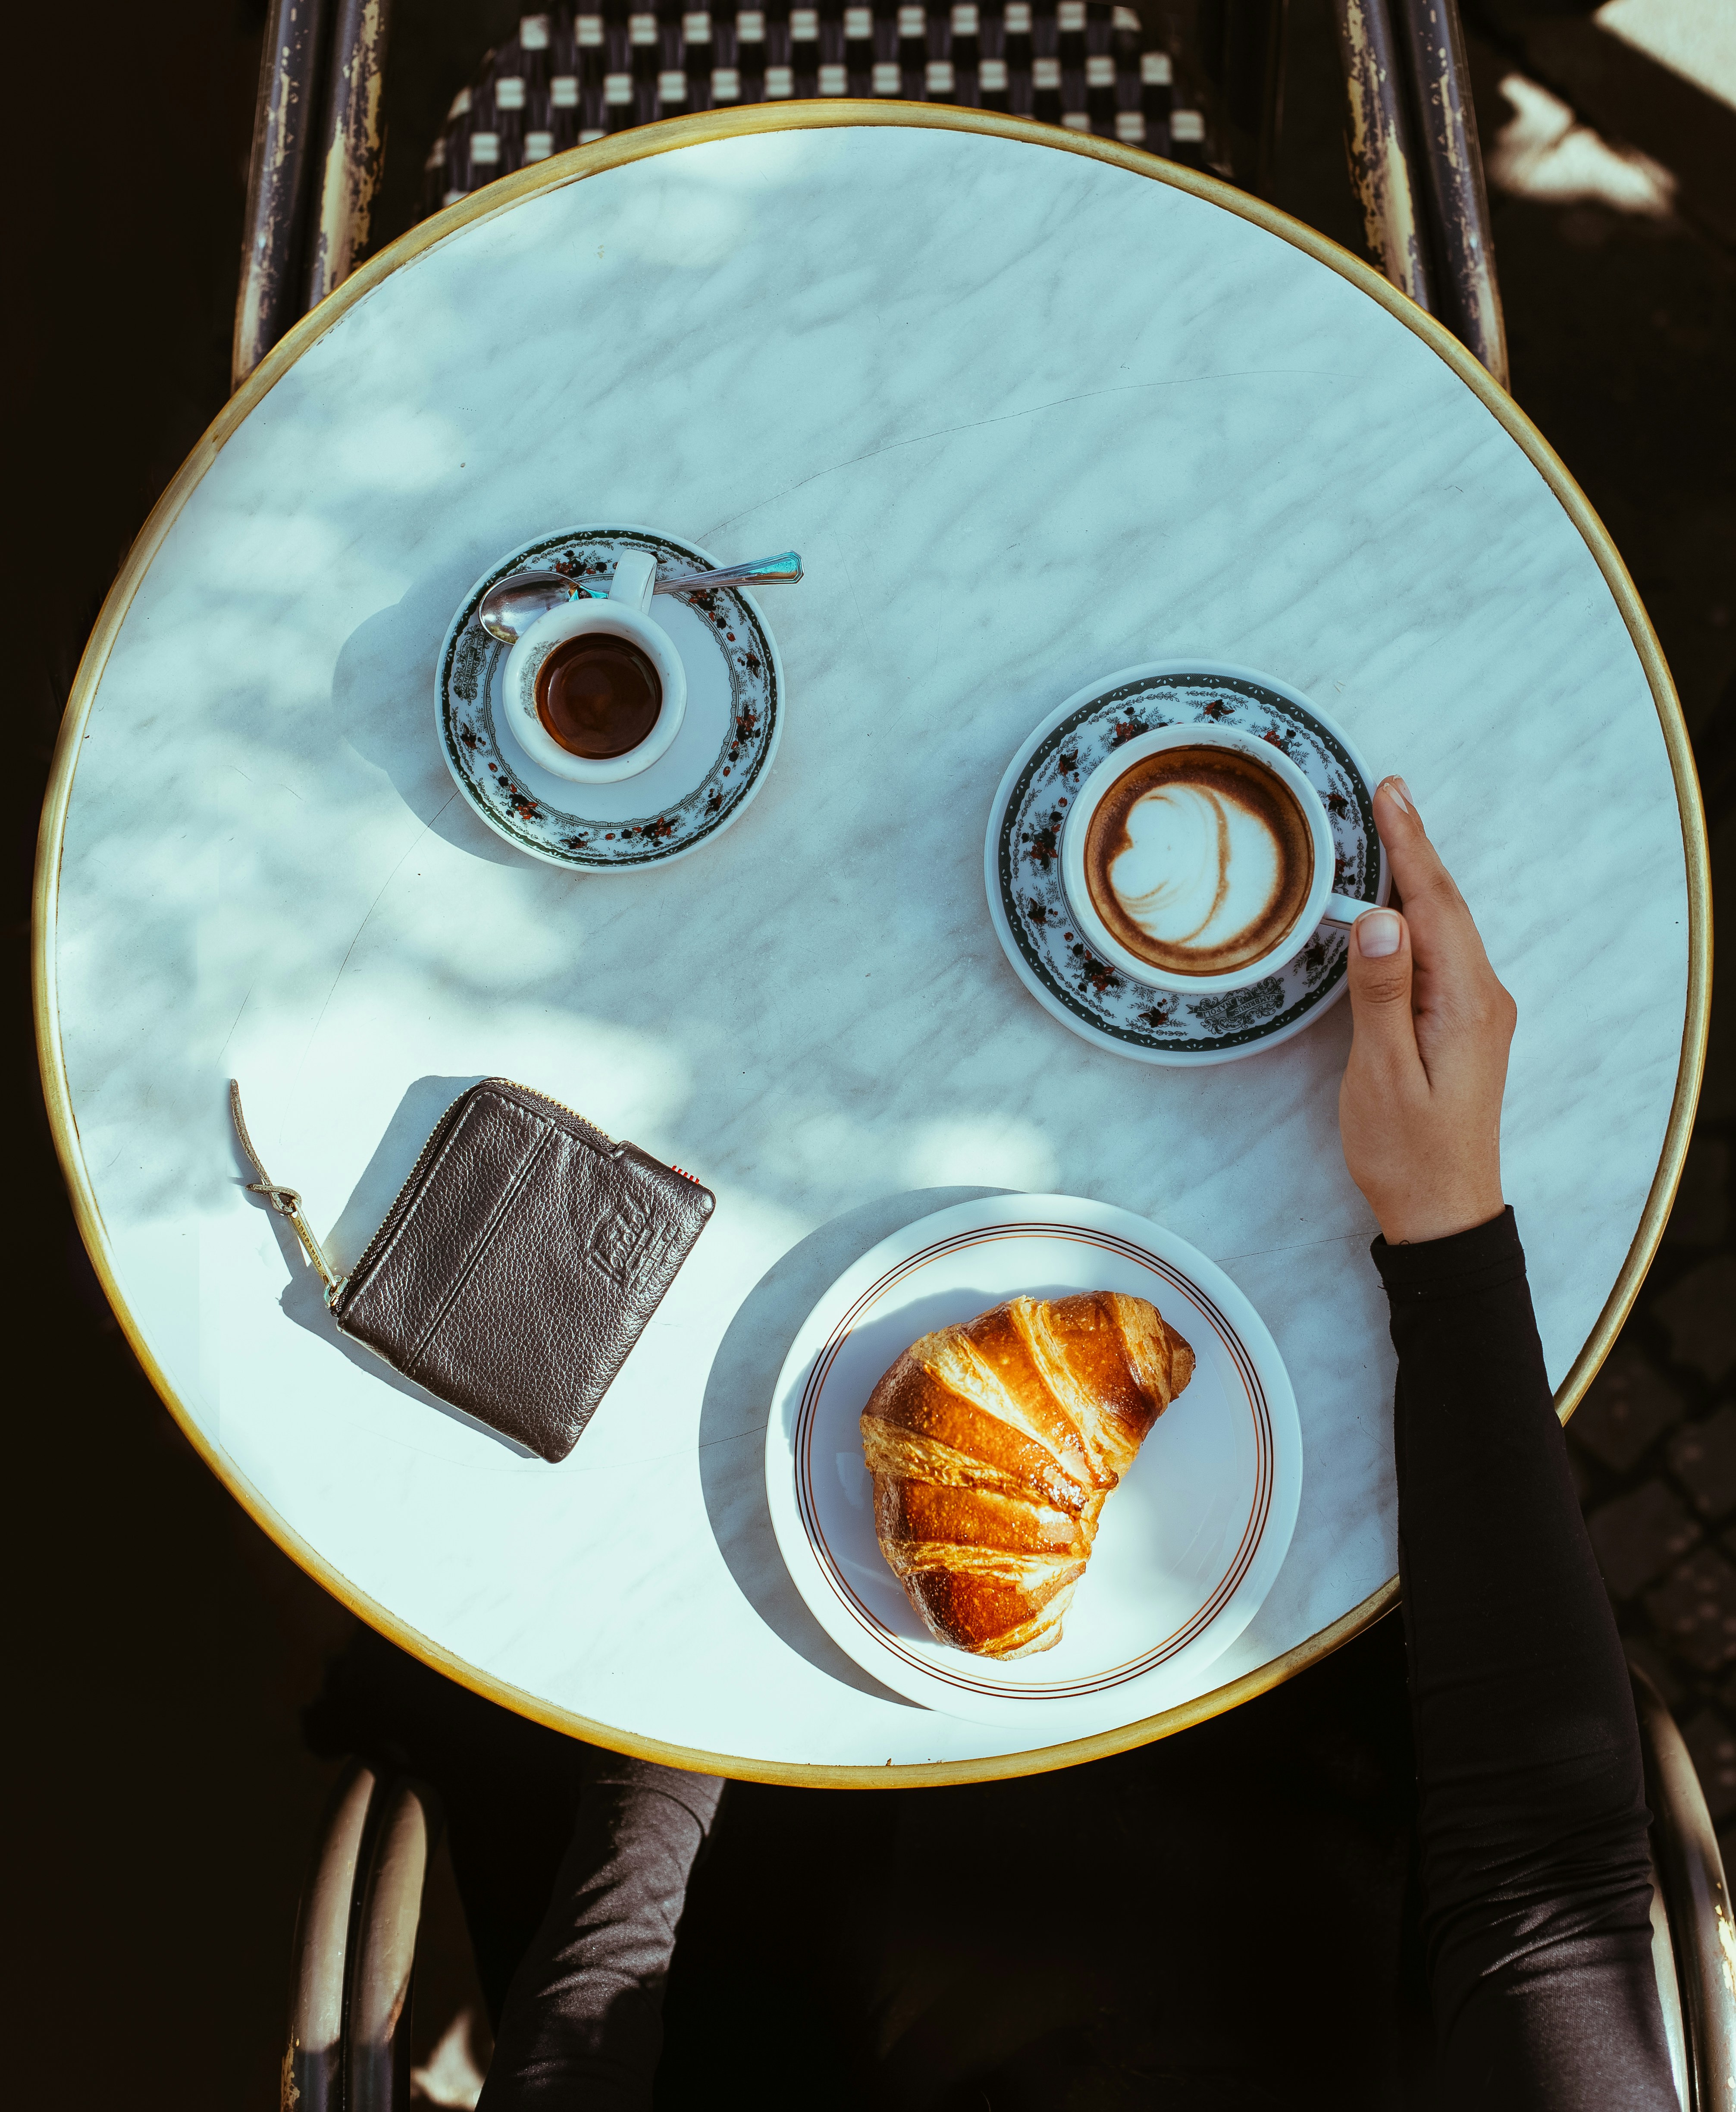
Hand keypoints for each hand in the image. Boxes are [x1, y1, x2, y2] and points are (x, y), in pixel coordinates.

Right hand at [1338, 778, 1516, 1245]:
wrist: (1444, 1213)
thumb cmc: (1407, 1151)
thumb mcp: (1383, 1073)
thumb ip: (1383, 993)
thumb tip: (1382, 919)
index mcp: (1466, 1003)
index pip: (1435, 906)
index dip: (1410, 846)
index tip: (1390, 794)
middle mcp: (1482, 998)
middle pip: (1447, 906)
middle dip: (1416, 846)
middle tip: (1388, 791)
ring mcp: (1477, 1011)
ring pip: (1447, 927)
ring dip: (1418, 876)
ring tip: (1391, 827)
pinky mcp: (1463, 1026)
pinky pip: (1442, 952)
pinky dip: (1420, 914)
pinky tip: (1400, 902)